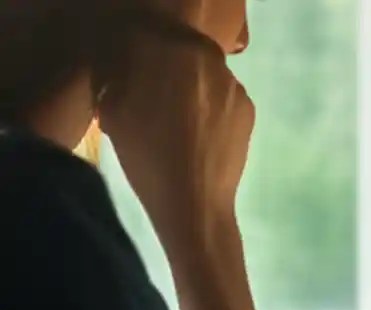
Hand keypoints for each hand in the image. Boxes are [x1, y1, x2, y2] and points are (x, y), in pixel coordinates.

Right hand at [98, 17, 252, 259]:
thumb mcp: (114, 108)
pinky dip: (211, 110)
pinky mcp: (249, 107)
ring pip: (204, 76)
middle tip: (152, 107)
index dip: (139, 64)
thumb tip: (130, 67)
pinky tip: (199, 137)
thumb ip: (122, 73)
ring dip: (191, 92)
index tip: (131, 87)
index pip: (150, 40)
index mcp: (171, 50)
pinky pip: (223, 98)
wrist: (193, 201)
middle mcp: (209, 58)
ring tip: (177, 128)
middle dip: (168, 75)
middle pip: (181, 54)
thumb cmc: (145, 155)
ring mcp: (234, 83)